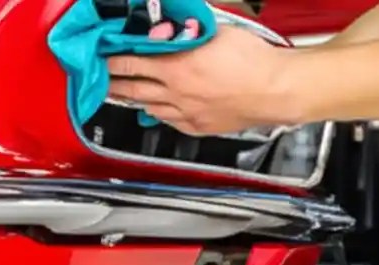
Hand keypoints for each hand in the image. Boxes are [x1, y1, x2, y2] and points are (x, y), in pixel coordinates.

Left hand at [107, 24, 303, 134]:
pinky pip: (168, 121)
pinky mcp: (197, 126)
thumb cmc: (254, 60)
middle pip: (133, 89)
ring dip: (133, 99)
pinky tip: (154, 109)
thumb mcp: (217, 31)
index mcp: (176, 67)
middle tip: (100, 80)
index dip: (112, 60)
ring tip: (122, 92)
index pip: (131, 63)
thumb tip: (175, 22)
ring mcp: (185, 113)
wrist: (277, 90)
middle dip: (113, 83)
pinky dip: (157, 113)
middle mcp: (175, 93)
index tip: (101, 57)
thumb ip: (190, 29)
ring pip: (148, 107)